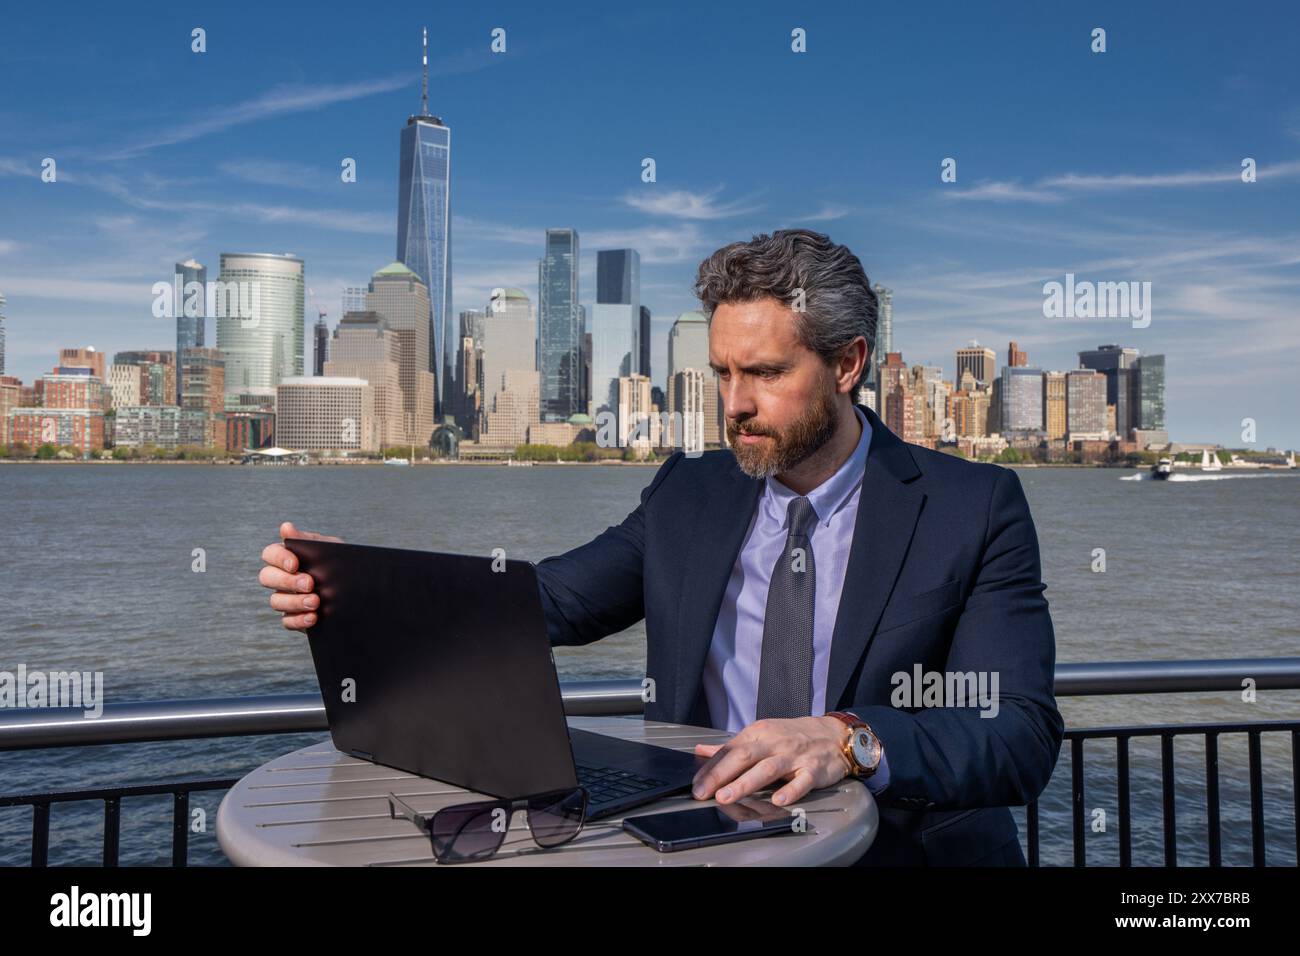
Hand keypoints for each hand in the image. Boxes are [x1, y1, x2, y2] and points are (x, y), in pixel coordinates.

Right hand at [258, 521, 341, 631]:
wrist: (364, 589)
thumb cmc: (342, 563)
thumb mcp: (331, 548)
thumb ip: (308, 540)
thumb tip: (285, 527)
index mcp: (288, 557)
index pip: (270, 554)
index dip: (278, 558)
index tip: (295, 563)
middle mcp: (282, 578)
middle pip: (267, 578)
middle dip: (287, 581)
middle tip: (309, 584)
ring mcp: (286, 598)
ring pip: (276, 601)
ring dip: (295, 601)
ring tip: (316, 601)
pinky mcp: (295, 617)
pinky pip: (287, 621)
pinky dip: (298, 620)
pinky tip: (313, 617)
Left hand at [691, 716, 851, 807]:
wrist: (833, 734)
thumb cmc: (794, 736)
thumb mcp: (762, 734)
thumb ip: (732, 746)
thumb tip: (701, 751)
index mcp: (759, 733)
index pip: (730, 750)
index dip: (711, 768)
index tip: (696, 785)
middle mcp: (774, 743)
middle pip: (744, 757)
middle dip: (721, 775)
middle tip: (704, 792)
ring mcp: (794, 756)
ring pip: (767, 769)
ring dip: (745, 783)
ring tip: (727, 797)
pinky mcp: (813, 770)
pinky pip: (801, 781)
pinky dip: (790, 791)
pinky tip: (777, 801)